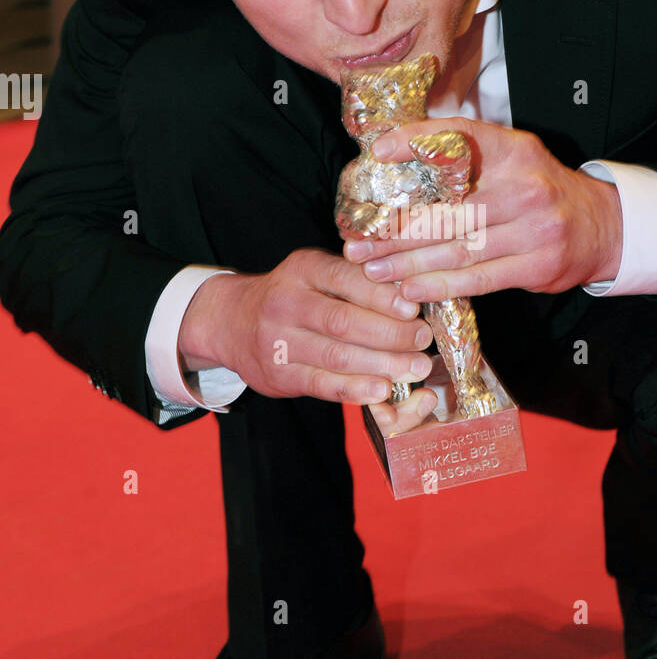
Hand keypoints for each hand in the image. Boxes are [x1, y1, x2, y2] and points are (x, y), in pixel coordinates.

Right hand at [179, 248, 438, 405]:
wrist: (231, 321)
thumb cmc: (295, 295)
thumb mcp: (317, 273)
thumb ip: (356, 280)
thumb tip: (413, 294)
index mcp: (303, 268)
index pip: (345, 278)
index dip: (381, 295)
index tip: (414, 308)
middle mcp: (286, 301)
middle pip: (343, 320)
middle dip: (390, 333)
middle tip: (422, 341)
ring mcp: (277, 340)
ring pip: (335, 354)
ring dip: (381, 364)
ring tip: (415, 368)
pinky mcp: (277, 374)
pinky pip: (321, 383)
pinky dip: (354, 388)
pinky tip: (381, 390)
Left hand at [341, 118, 622, 300]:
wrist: (600, 226)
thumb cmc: (539, 191)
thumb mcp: (512, 160)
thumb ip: (467, 158)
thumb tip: (397, 159)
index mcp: (513, 150)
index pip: (459, 139)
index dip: (417, 143)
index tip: (379, 154)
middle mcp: (524, 186)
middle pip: (446, 209)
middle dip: (395, 229)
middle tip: (358, 240)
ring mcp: (533, 228)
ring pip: (457, 248)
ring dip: (408, 262)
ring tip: (373, 268)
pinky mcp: (537, 265)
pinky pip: (479, 278)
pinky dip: (440, 285)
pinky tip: (410, 288)